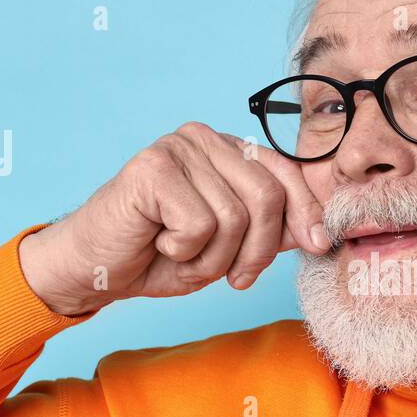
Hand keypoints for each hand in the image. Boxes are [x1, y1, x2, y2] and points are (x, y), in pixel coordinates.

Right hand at [18, 122, 328, 315]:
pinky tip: (159, 242)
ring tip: (183, 255)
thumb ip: (271, 232)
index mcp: (228, 150)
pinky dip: (184, 251)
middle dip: (255, 251)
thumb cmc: (160, 256)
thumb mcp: (230, 249)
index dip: (306, 212)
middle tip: (233, 277)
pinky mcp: (152, 167)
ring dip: (213, 258)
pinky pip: (199, 224)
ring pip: (233, 217)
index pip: (286, 173)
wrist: (96, 268)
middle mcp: (205, 139)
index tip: (318, 245)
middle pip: (266, 197)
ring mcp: (177, 148)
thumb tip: (320, 232)